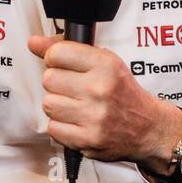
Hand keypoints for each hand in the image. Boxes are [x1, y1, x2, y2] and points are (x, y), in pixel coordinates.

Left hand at [27, 34, 181, 173]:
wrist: (148, 127)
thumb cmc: (123, 92)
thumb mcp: (104, 62)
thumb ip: (67, 49)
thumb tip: (34, 43)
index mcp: (105, 65)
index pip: (57, 53)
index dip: (55, 59)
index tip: (63, 64)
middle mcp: (100, 89)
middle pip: (49, 79)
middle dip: (58, 83)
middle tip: (74, 89)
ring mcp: (93, 116)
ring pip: (48, 104)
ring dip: (58, 105)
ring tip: (76, 106)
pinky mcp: (87, 139)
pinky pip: (52, 128)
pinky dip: (61, 126)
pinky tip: (77, 121)